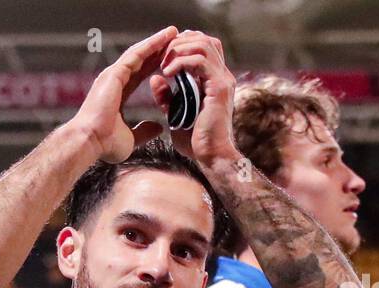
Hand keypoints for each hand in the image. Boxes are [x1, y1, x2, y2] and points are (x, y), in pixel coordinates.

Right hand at [71, 26, 178, 162]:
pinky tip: (164, 38)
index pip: (139, 73)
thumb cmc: (104, 145)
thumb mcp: (131, 138)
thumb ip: (144, 131)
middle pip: (140, 59)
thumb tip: (159, 127)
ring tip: (173, 32)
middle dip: (157, 48)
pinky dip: (150, 45)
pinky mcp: (114, 74)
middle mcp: (113, 81)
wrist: (89, 142)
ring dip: (156, 42)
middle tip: (175, 37)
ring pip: (139, 53)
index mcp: (116, 94)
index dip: (154, 64)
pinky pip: (136, 55)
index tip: (170, 57)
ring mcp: (112, 76)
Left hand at [151, 29, 238, 167]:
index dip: (182, 45)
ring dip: (179, 50)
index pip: (203, 47)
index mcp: (214, 80)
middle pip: (204, 39)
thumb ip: (167, 97)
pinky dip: (181, 62)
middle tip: (160, 57)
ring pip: (203, 44)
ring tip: (163, 64)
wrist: (211, 157)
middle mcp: (222, 76)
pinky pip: (200, 61)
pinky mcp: (219, 87)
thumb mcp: (176, 113)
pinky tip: (167, 73)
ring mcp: (222, 80)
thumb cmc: (195, 141)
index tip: (162, 57)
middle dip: (179, 43)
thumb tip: (155, 79)